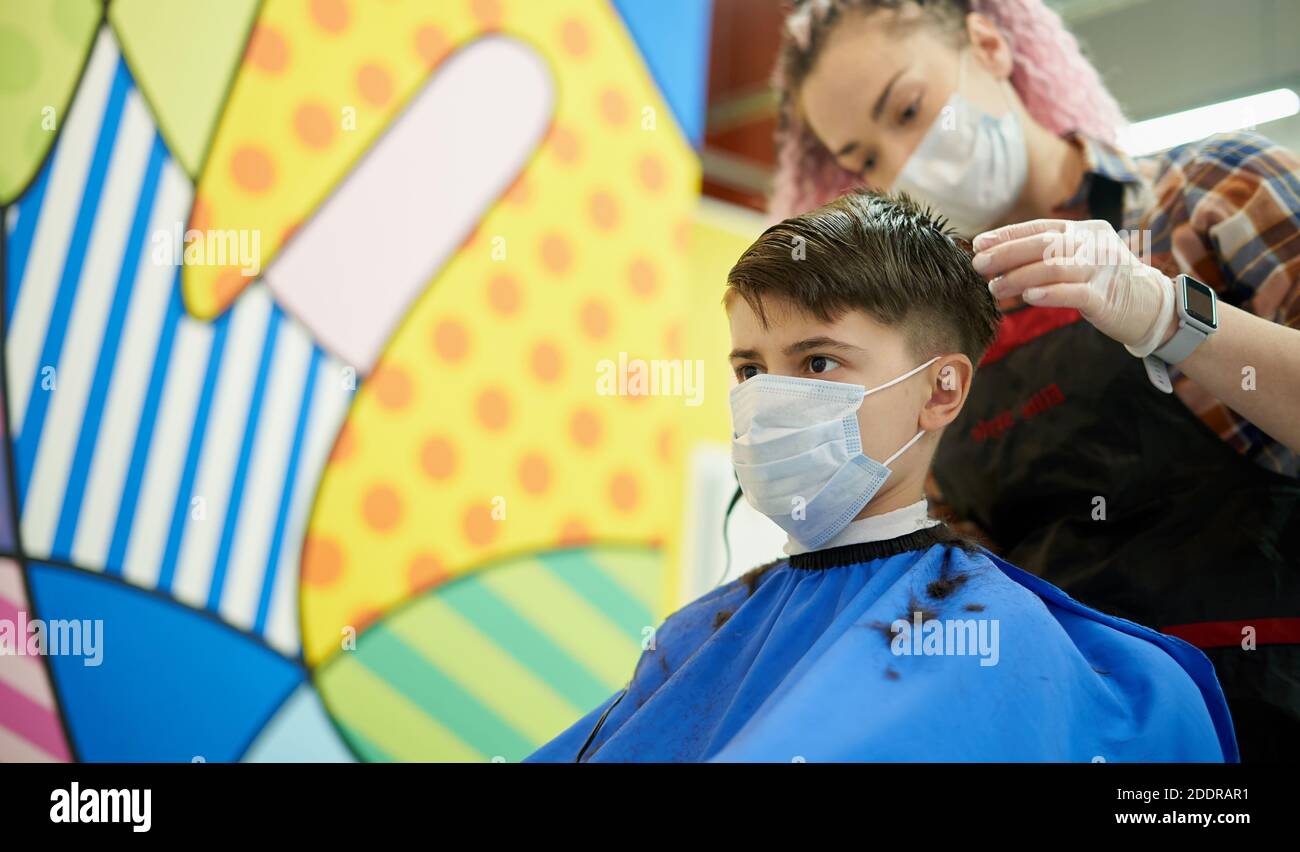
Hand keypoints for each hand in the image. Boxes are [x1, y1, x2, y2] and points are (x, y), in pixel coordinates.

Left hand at [971, 219, 1177, 356]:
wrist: (1151, 306)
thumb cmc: (1104, 283)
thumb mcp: (1078, 260)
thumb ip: (1047, 256)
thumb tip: (999, 258)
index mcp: (1084, 231)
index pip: (1040, 228)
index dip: (1007, 235)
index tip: (978, 244)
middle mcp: (1094, 244)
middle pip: (1044, 244)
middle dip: (1007, 254)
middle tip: (979, 266)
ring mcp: (1102, 269)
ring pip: (1055, 267)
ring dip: (1020, 277)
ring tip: (996, 287)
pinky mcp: (1107, 297)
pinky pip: (1075, 292)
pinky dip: (1050, 293)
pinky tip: (1028, 297)